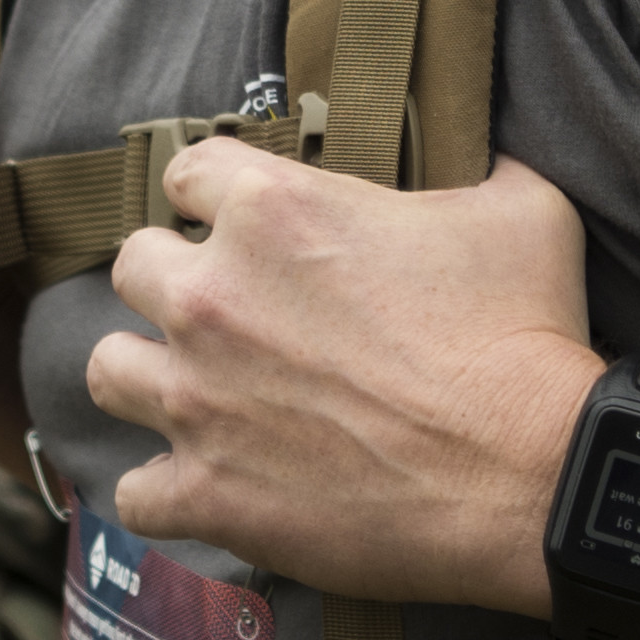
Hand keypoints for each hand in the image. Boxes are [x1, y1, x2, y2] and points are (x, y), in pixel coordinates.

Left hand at [92, 145, 605, 605]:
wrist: (532, 471)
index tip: (240, 226)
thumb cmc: (527, 336)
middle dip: (174, 284)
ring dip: (147, 378)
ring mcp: (197, 397)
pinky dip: (164, 492)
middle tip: (228, 315)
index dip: (215, 196)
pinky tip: (201, 488)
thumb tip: (482, 148)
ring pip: (107, 370)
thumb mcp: (520, 209)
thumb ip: (476, 166)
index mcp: (275, 210)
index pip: (189, 171)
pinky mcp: (206, 489)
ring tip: (196, 396)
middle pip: (134, 267)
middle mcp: (213, 296)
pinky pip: (135, 492)